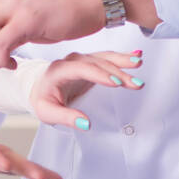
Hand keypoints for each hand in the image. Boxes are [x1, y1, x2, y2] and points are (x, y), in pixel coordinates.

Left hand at [29, 50, 143, 129]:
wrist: (38, 86)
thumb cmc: (42, 99)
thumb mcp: (47, 112)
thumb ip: (65, 117)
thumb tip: (86, 123)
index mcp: (59, 70)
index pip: (81, 69)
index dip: (99, 75)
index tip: (116, 83)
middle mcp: (71, 61)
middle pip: (97, 63)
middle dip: (118, 72)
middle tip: (135, 83)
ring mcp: (82, 60)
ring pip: (104, 57)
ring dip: (123, 61)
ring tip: (139, 63)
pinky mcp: (90, 63)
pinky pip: (107, 57)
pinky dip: (122, 57)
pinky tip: (136, 55)